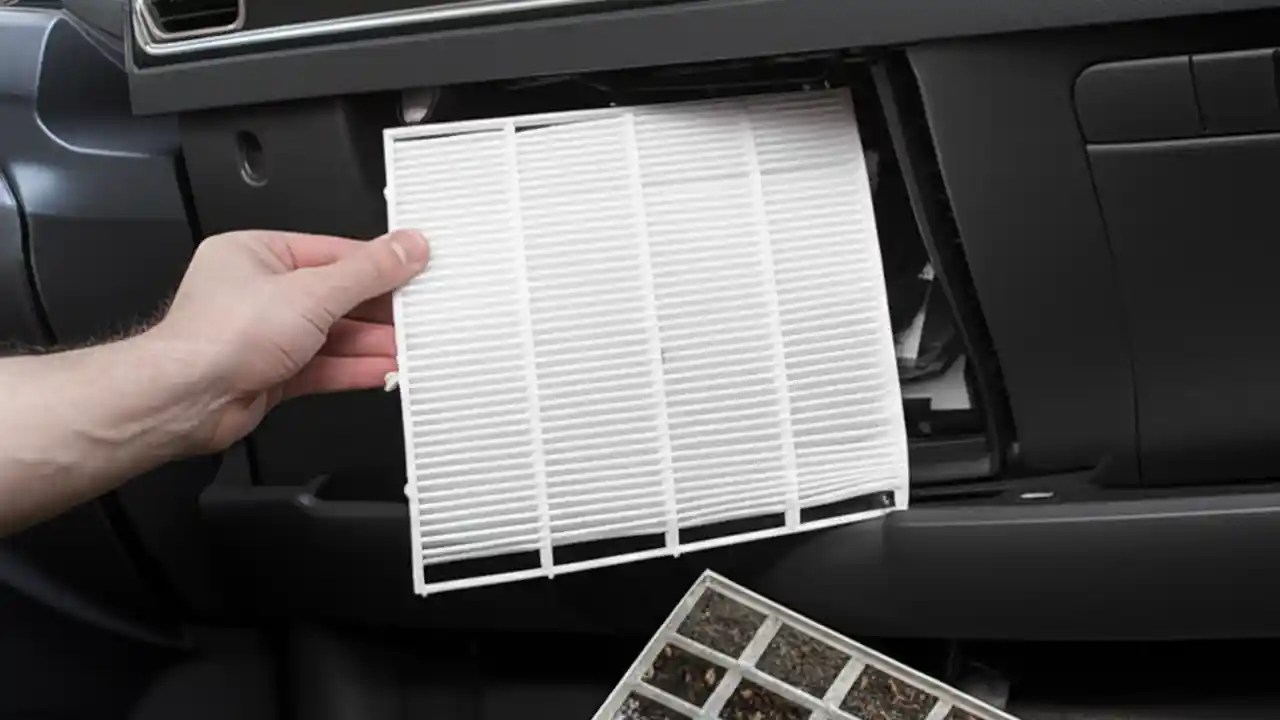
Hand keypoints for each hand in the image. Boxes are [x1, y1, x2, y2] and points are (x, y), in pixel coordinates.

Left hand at [147, 229, 429, 452]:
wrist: (184, 400)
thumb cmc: (218, 338)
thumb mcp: (311, 292)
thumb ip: (367, 272)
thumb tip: (407, 247)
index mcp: (257, 253)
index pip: (334, 253)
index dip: (378, 264)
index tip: (416, 269)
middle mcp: (259, 292)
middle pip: (336, 296)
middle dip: (380, 311)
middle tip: (421, 314)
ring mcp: (266, 335)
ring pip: (333, 336)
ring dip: (373, 344)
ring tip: (412, 347)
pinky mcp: (273, 373)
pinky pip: (324, 366)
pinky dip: (355, 369)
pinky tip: (386, 369)